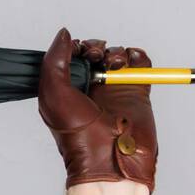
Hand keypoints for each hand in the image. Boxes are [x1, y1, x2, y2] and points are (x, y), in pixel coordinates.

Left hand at [37, 26, 157, 194]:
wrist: (108, 159)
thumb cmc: (77, 134)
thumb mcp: (53, 93)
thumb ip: (55, 60)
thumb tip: (64, 34)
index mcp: (67, 88)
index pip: (71, 57)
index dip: (74, 48)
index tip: (76, 51)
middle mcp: (91, 87)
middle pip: (96, 53)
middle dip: (95, 47)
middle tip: (94, 57)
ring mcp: (115, 89)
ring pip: (118, 56)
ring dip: (116, 52)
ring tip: (114, 65)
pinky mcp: (137, 92)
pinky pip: (141, 65)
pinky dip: (138, 56)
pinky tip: (130, 62)